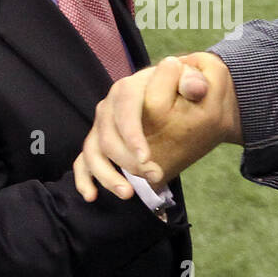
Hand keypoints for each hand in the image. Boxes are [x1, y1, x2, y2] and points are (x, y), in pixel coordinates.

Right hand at [73, 52, 240, 200]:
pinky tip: (92, 195)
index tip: (146, 159)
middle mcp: (109, 106)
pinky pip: (82, 161)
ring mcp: (101, 126)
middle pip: (107, 136)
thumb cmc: (181, 90)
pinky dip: (84, 179)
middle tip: (155, 177)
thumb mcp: (191, 81)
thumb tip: (195, 87)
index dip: (131, 134)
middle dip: (128, 162)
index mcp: (129, 88)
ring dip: (107, 175)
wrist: (176, 96)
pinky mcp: (97, 142)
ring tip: (128, 193)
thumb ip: (194, 82)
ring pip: (93, 151)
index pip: (125, 108)